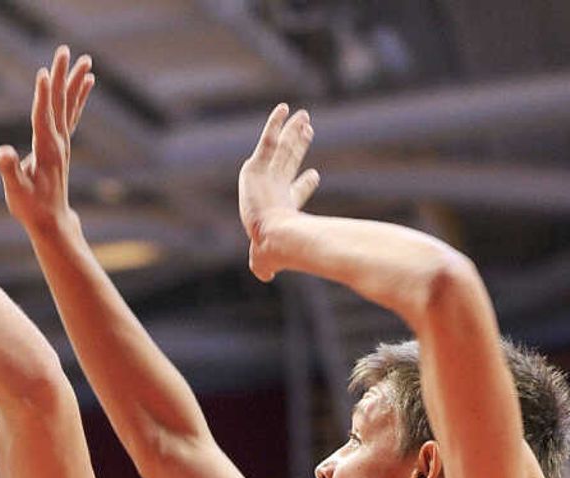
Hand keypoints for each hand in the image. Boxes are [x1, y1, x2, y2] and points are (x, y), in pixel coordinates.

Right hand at [0, 45, 93, 234]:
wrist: (51, 221)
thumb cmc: (31, 207)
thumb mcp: (16, 192)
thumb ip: (10, 170)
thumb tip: (4, 153)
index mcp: (46, 150)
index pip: (43, 116)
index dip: (42, 95)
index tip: (44, 72)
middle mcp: (58, 142)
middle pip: (60, 103)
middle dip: (61, 76)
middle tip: (65, 50)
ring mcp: (62, 143)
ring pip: (69, 105)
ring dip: (74, 81)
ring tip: (85, 59)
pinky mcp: (62, 145)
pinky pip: (72, 114)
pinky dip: (79, 96)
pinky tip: (87, 82)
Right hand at [238, 103, 320, 281]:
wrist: (273, 238)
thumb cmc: (276, 250)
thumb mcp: (272, 259)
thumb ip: (270, 264)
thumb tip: (265, 277)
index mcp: (279, 208)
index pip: (294, 190)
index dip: (305, 183)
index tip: (315, 174)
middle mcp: (270, 189)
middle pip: (288, 161)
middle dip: (298, 146)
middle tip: (309, 129)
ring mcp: (262, 177)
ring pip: (281, 148)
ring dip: (291, 131)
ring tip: (304, 115)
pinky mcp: (254, 168)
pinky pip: (268, 140)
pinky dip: (274, 123)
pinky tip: (284, 108)